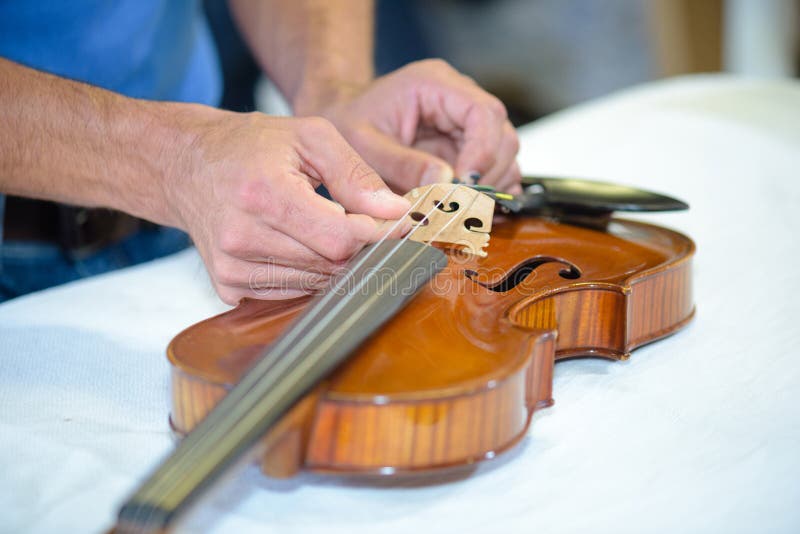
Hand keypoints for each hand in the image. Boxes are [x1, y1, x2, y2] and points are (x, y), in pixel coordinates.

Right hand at [168, 110, 409, 303]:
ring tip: (329, 228)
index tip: (401, 226)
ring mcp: (231, 268)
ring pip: (315, 283)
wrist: (186, 167)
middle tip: (369, 225)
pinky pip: (291, 292)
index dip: (378, 235)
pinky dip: (308, 274)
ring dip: (334, 261)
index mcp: (263, 194)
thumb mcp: (309, 137)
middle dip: (360, 247)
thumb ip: (355, 173)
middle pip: (331, 264)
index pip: (340, 237)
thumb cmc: (251, 145)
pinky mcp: (227, 287)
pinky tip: (300, 245)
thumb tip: (396, 211)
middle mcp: (242, 237)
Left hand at [308, 59, 521, 193]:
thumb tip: (445, 182)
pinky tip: (465, 206)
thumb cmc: (348, 124)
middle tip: (459, 203)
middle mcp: (458, 98)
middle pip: (502, 135)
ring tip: (459, 207)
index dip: (483, 152)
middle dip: (486, 174)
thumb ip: (403, 164)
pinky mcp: (465, 145)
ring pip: (503, 155)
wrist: (340, 121)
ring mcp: (464, 122)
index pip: (483, 112)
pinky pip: (492, 168)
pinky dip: (485, 191)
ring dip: (488, 186)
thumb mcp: (365, 146)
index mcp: (434, 83)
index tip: (465, 184)